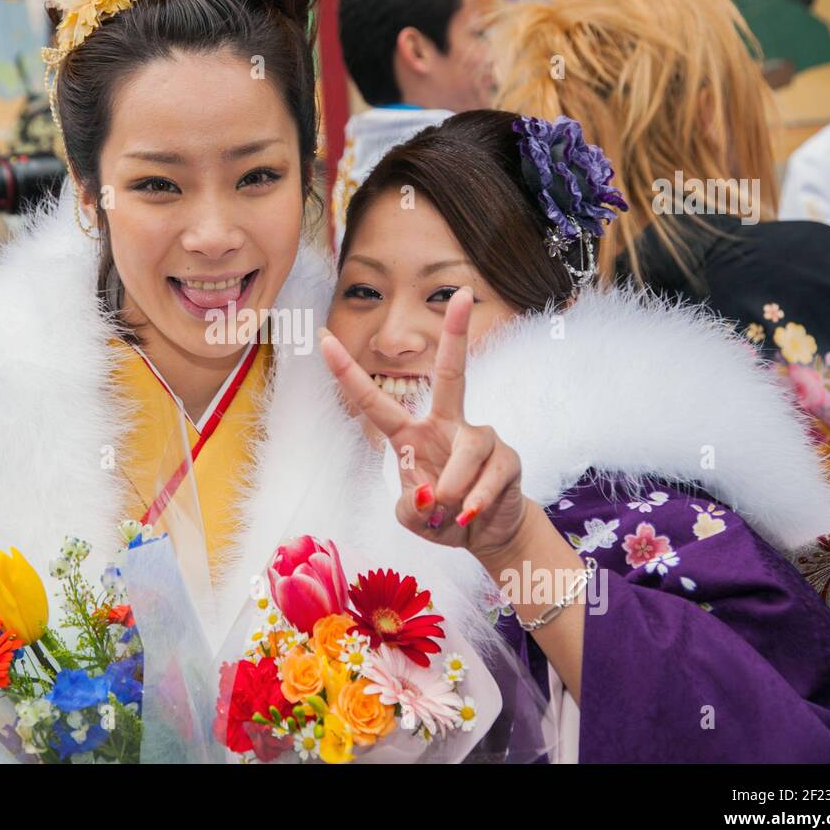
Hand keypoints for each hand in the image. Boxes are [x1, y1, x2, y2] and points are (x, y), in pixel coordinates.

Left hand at [319, 287, 528, 559]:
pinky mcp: (507, 458)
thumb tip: (430, 492)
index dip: (347, 372)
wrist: (486, 536)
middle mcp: (447, 424)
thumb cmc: (442, 518)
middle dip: (457, 333)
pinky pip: (487, 476)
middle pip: (454, 373)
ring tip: (449, 512)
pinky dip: (473, 502)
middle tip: (464, 293)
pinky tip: (468, 515)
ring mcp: (480, 438)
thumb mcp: (412, 518)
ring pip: (466, 451)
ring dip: (451, 488)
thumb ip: (410, 507)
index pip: (374, 401)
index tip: (323, 337)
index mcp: (411, 434)